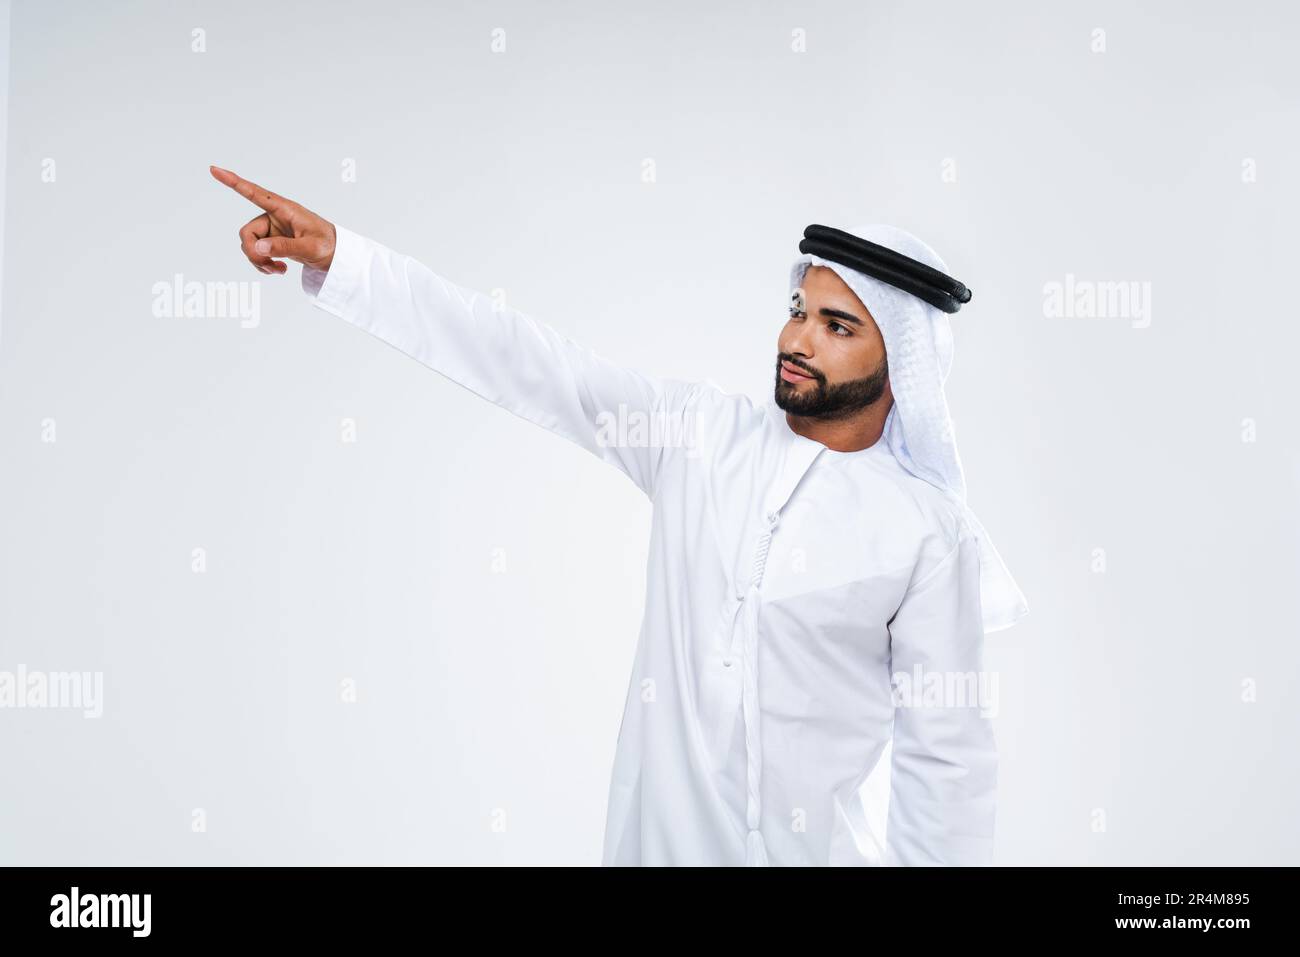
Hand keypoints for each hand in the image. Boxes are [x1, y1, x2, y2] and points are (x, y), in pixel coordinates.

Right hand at [209, 166, 336, 275]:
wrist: (335, 254)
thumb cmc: (327, 244)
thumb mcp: (310, 247)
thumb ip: (285, 247)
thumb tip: (258, 247)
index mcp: (284, 209)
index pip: (255, 193)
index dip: (234, 182)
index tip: (214, 169)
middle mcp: (273, 216)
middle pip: (246, 233)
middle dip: (253, 252)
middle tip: (269, 266)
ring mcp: (271, 229)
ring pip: (249, 245)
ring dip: (259, 261)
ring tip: (279, 270)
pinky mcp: (271, 240)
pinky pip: (256, 252)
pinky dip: (263, 264)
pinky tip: (278, 269)